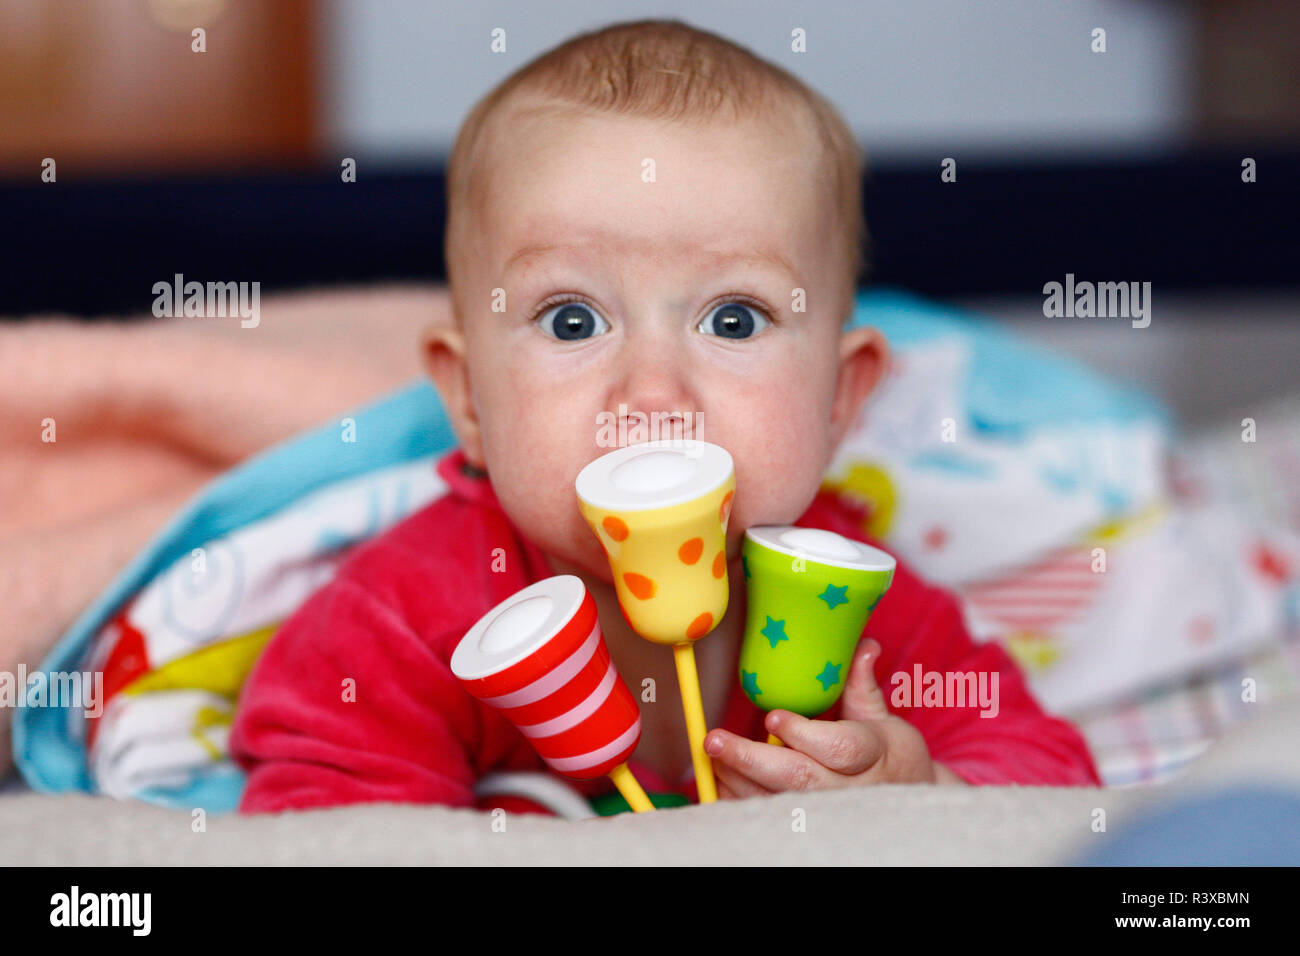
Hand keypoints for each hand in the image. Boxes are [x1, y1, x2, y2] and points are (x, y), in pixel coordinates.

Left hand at [705, 638, 962, 796]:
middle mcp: (849, 788)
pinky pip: (767, 815)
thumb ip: (860, 682)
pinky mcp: (808, 822)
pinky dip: (739, 799)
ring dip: (738, 778)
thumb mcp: (881, 716)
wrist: (905, 797)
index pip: (839, 748)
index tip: (771, 717)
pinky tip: (721, 778)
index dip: (803, 734)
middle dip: (751, 759)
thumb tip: (864, 645)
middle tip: (714, 741)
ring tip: (711, 755)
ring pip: (777, 800)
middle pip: (798, 778)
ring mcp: (826, 810)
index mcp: (872, 753)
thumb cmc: (888, 753)